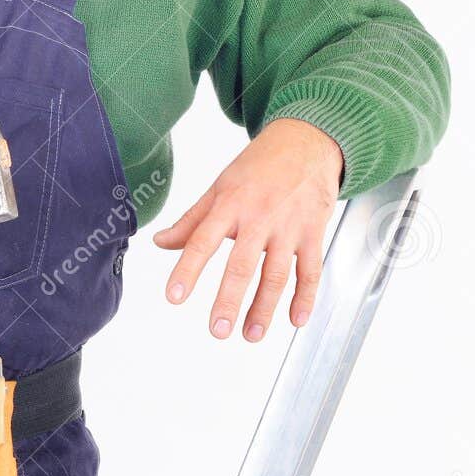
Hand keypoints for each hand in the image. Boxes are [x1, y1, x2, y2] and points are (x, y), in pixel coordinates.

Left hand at [151, 119, 344, 340]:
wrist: (307, 141)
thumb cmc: (259, 166)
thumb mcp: (220, 187)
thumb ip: (191, 220)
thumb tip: (160, 242)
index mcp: (229, 204)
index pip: (202, 240)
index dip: (187, 269)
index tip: (174, 296)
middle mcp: (259, 216)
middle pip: (242, 264)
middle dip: (229, 300)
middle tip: (217, 329)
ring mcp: (289, 226)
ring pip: (276, 274)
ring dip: (264, 308)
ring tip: (251, 334)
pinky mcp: (314, 232)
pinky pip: (310, 270)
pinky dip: (305, 297)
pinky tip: (296, 319)